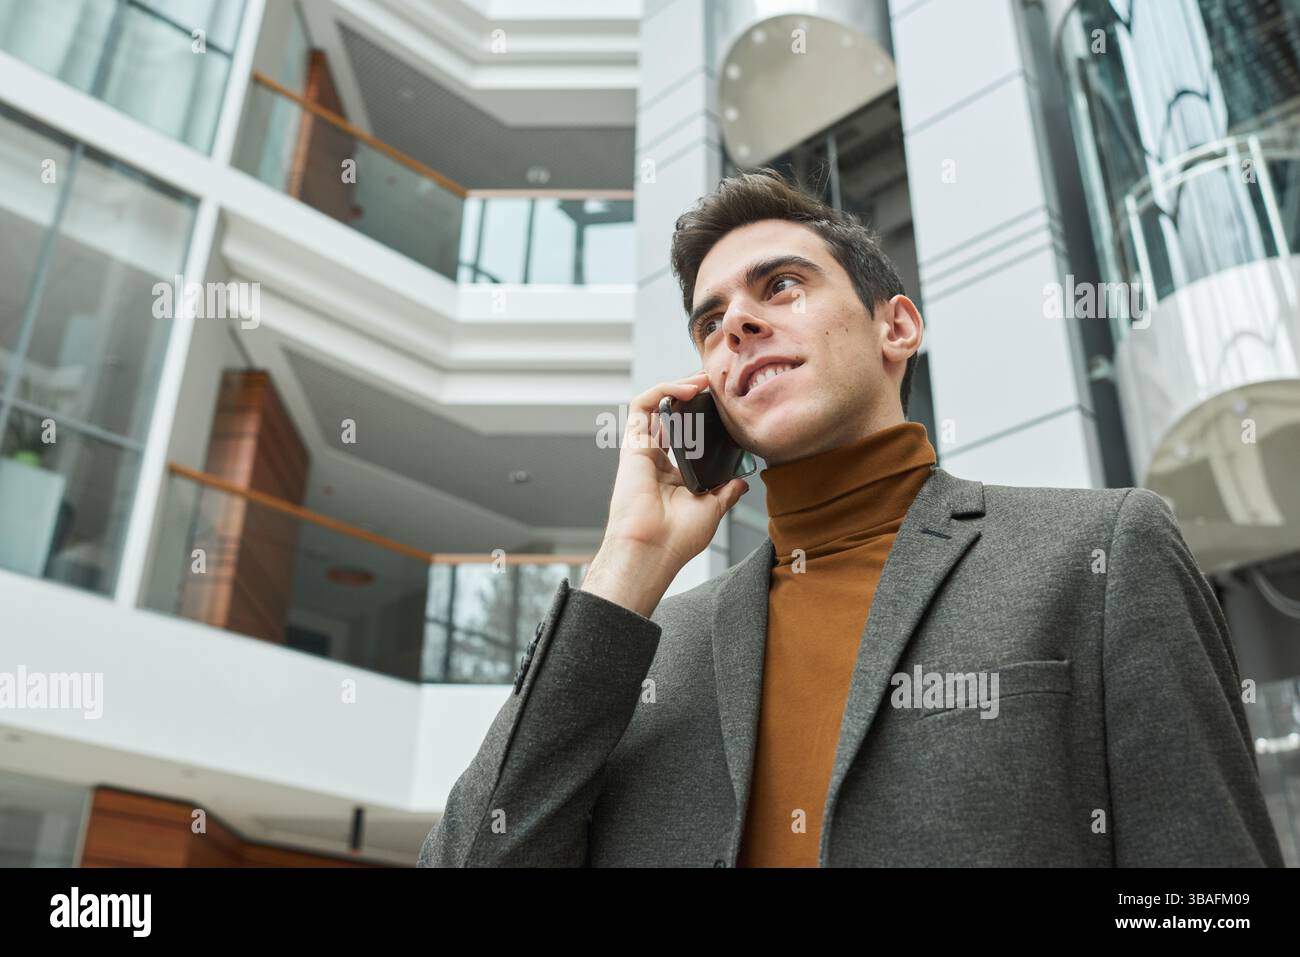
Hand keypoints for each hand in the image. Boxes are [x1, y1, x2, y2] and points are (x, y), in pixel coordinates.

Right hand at [581, 373, 749, 615]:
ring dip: (678, 387)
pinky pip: (641, 406)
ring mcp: (642, 451)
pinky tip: (687, 390)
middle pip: (669, 416)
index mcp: (671, 477)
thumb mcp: (712, 511)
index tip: (724, 410)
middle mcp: (655, 461)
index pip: (685, 438)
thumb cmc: (676, 540)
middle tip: (716, 386)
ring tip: (703, 381)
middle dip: (691, 396)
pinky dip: (663, 391)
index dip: (701, 420)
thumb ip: (725, 492)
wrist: (653, 550)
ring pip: (655, 405)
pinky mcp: (632, 445)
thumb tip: (742, 481)